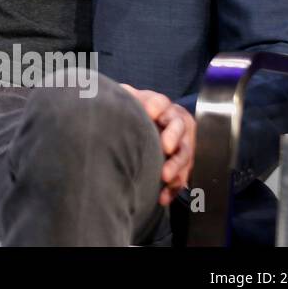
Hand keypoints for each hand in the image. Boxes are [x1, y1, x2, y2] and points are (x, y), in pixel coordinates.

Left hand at [120, 83, 196, 206]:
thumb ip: (124, 96)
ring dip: (176, 167)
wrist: (163, 124)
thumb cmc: (143, 112)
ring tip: (164, 177)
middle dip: (173, 137)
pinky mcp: (184, 164)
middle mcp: (177, 123)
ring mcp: (183, 144)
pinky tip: (162, 197)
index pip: (161, 102)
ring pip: (184, 154)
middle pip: (178, 128)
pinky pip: (182, 177)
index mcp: (163, 106)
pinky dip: (173, 188)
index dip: (155, 107)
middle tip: (166, 148)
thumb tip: (103, 91)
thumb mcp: (135, 100)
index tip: (149, 114)